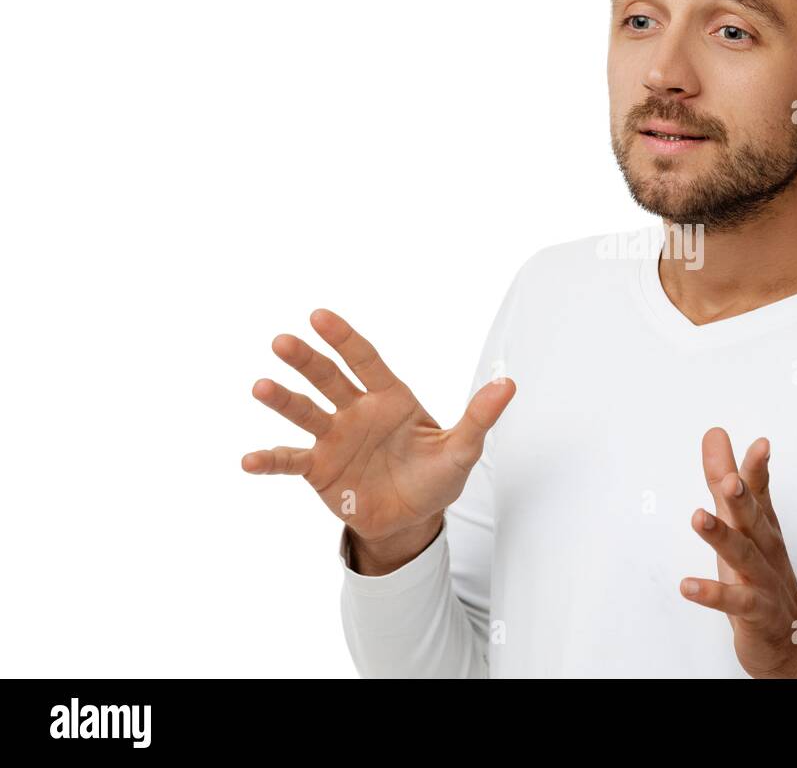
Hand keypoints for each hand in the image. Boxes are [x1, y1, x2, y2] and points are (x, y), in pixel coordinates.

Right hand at [242, 308, 515, 544]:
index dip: (344, 338)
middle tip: (282, 341)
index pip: (365, 360)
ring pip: (305, 413)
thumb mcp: (462, 450)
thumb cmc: (436, 476)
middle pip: (328, 378)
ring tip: (261, 387)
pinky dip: (269, 461)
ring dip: (283, 400)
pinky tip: (248, 460)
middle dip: (306, 360)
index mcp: (390, 398)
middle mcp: (356, 411)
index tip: (319, 316)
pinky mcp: (318, 469)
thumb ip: (479, 417)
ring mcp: (334, 438)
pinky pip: (290, 461)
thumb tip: (509, 384)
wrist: (412, 519)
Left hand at [680, 427, 796, 677]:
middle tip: (730, 480)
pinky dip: (712, 594)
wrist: (793, 638)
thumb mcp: (741, 523)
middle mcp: (765, 549)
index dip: (757, 469)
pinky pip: (734, 602)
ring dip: (721, 536)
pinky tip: (687, 586)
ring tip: (698, 518)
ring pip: (743, 556)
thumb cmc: (763, 574)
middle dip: (742, 498)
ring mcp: (763, 581)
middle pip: (752, 519)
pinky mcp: (755, 612)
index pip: (759, 492)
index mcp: (762, 526)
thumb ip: (726, 479)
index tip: (760, 444)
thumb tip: (714, 435)